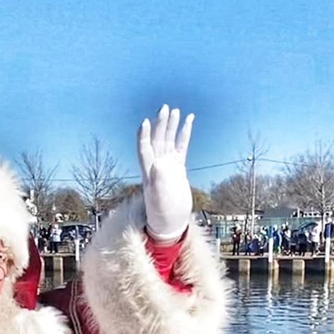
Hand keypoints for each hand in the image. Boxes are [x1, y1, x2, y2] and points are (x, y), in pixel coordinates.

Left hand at [137, 104, 193, 242]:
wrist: (171, 224)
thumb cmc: (163, 216)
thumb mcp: (161, 201)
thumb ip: (159, 183)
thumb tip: (157, 165)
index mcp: (150, 172)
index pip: (145, 149)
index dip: (145, 136)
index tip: (147, 122)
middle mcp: (157, 166)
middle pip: (157, 140)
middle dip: (161, 124)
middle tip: (165, 108)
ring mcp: (168, 166)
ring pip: (168, 141)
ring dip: (171, 126)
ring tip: (175, 110)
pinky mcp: (178, 169)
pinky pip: (181, 147)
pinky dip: (184, 134)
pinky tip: (188, 122)